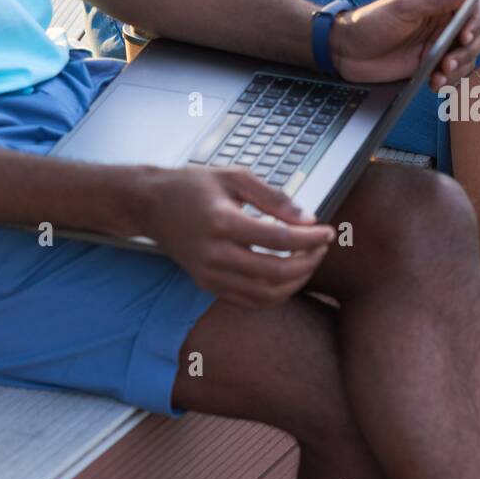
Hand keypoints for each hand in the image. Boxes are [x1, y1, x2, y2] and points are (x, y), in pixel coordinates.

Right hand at [143, 165, 334, 309]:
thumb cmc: (192, 186)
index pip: (278, 238)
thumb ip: (272, 197)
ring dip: (295, 281)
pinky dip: (275, 294)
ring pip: (266, 294)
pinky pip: (250, 301)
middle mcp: (214, 254)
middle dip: (308, 262)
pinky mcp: (207, 285)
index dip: (310, 238)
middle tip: (321, 247)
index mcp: (222, 221)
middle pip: (275, 272)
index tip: (328, 231)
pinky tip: (287, 275)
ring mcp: (209, 275)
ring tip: (308, 260)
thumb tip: (307, 219)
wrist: (151, 206)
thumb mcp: (233, 177)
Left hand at [330, 0, 479, 89]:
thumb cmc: (370, 22)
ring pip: (469, 58)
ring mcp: (438, 48)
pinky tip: (434, 83)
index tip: (464, 35)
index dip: (476, 22)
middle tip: (446, 61)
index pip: (475, 10)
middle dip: (467, 51)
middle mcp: (443, 26)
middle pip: (478, 37)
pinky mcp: (430, 68)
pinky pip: (453, 75)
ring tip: (438, 75)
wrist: (346, 51)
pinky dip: (449, 81)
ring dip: (459, 69)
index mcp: (440, 7)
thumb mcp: (403, 7)